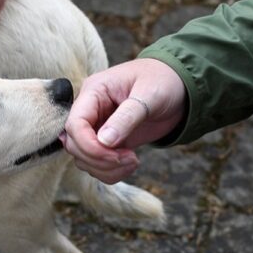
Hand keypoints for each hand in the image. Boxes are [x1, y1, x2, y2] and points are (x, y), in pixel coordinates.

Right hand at [62, 58, 187, 183]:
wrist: (178, 87)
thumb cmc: (163, 80)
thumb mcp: (149, 94)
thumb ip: (126, 117)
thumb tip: (104, 141)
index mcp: (94, 92)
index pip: (74, 124)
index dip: (88, 145)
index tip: (114, 154)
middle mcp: (91, 111)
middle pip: (74, 144)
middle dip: (99, 159)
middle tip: (129, 158)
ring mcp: (98, 127)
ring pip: (83, 158)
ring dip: (105, 168)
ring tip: (133, 161)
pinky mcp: (108, 142)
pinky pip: (98, 164)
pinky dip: (111, 172)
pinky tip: (131, 164)